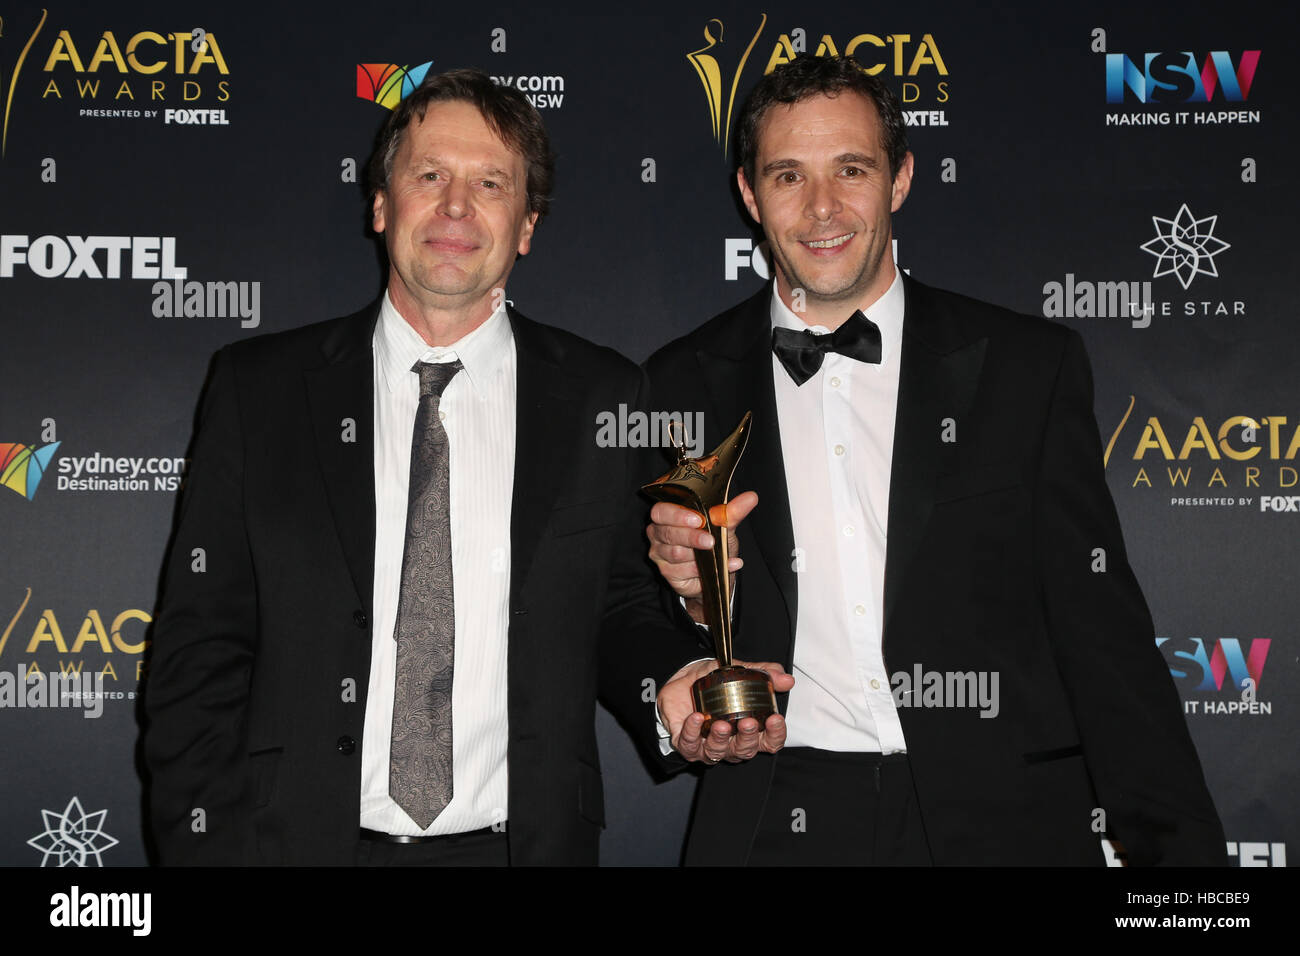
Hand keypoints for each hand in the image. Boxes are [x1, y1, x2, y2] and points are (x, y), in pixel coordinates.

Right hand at [647, 491, 757, 624]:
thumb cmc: (713, 540)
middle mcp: (659, 533)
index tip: (697, 519)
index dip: (676, 515)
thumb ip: (731, 512)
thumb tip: (751, 497)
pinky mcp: (667, 572)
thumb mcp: (723, 525)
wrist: (715, 570)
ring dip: (699, 555)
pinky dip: (703, 569)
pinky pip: (682, 571)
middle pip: (668, 533)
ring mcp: (660, 554)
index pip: (661, 512)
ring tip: (718, 555)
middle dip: (691, 537)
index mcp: (667, 515)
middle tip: (710, 541)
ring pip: (675, 553)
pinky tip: (723, 566)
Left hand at [657, 658, 794, 763]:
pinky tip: (695, 719)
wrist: (681, 680)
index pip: (769, 741)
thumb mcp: (738, 673)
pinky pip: (689, 744)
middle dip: (747, 738)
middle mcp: (731, 743)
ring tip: (721, 724)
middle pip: (745, 749)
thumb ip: (763, 674)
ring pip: (718, 751)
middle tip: (747, 722)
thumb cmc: (711, 684)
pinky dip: (692, 732)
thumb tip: (786, 679)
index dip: (775, 734)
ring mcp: (708, 746)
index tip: (775, 719)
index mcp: (748, 730)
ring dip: (720, 739)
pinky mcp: (686, 745)